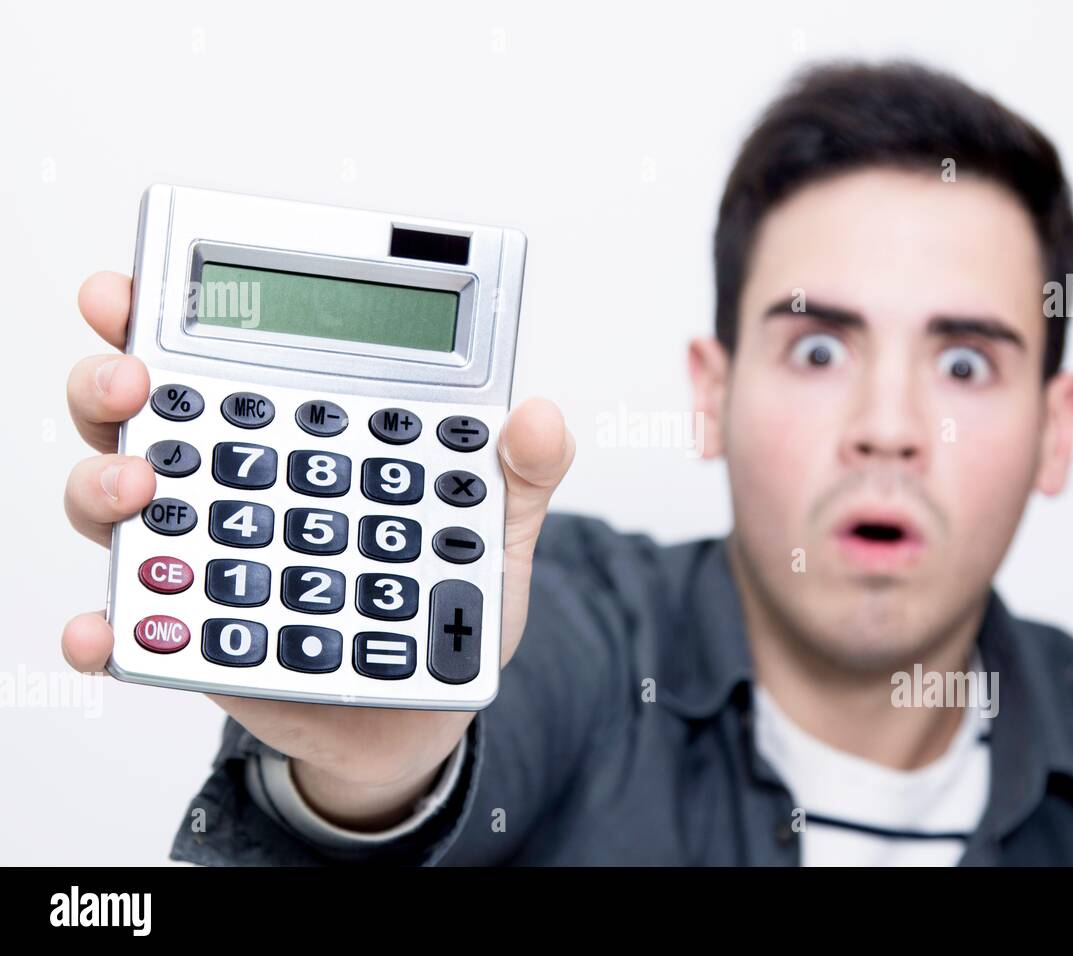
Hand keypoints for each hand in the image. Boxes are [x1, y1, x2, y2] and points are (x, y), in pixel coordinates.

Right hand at [62, 271, 575, 825]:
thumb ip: (519, 470)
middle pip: (143, 417)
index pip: (224, 359)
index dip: (164, 314)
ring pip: (120, 508)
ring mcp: (208, 560)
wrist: (427, 704)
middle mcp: (234, 486)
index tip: (130, 286)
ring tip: (135, 489)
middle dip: (112, 384)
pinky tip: (98, 631)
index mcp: (298, 436)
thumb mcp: (493, 526)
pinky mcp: (200, 641)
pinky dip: (105, 631)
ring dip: (102, 487)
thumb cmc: (445, 599)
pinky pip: (135, 634)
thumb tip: (537, 415)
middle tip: (132, 380)